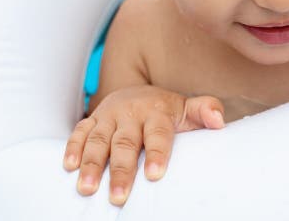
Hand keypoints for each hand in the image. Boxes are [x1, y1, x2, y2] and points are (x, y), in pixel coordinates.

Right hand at [62, 85, 224, 205]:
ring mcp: (109, 117)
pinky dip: (72, 148)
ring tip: (88, 188)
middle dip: (121, 170)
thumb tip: (219, 121)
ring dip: (91, 164)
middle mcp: (131, 113)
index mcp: (157, 112)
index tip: (156, 174)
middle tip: (119, 195)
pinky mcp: (91, 121)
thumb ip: (205, 111)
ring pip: (98, 140)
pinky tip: (69, 166)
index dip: (157, 154)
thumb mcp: (186, 109)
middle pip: (125, 143)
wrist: (137, 92)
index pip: (158, 134)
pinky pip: (79, 132)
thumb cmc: (165, 111)